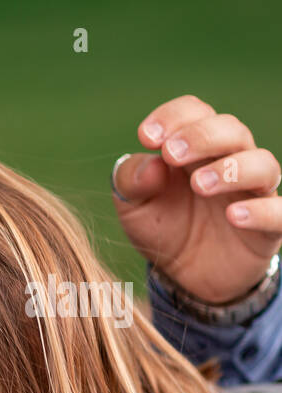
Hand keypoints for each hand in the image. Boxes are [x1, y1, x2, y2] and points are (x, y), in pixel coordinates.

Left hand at [112, 95, 281, 303]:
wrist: (183, 275)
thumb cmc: (162, 227)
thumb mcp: (133, 206)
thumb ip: (131, 182)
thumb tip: (150, 164)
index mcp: (195, 149)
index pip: (195, 112)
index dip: (173, 116)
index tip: (146, 137)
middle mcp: (229, 162)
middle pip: (231, 130)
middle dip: (201, 136)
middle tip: (171, 153)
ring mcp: (252, 193)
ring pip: (262, 164)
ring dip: (231, 168)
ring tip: (199, 185)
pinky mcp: (267, 227)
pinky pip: (280, 212)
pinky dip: (262, 211)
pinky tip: (234, 215)